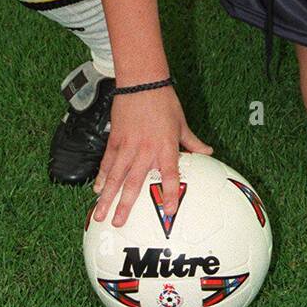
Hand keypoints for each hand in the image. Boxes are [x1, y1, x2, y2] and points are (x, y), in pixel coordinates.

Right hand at [91, 84, 212, 227]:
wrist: (142, 82)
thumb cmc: (165, 102)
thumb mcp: (182, 123)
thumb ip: (193, 143)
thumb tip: (209, 153)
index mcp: (165, 147)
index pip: (170, 175)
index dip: (170, 194)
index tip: (170, 211)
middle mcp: (145, 150)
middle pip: (134, 182)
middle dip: (125, 205)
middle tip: (119, 224)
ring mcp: (127, 146)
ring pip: (115, 176)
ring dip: (107, 197)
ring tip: (99, 214)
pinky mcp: (115, 139)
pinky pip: (107, 161)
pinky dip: (102, 176)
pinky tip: (97, 190)